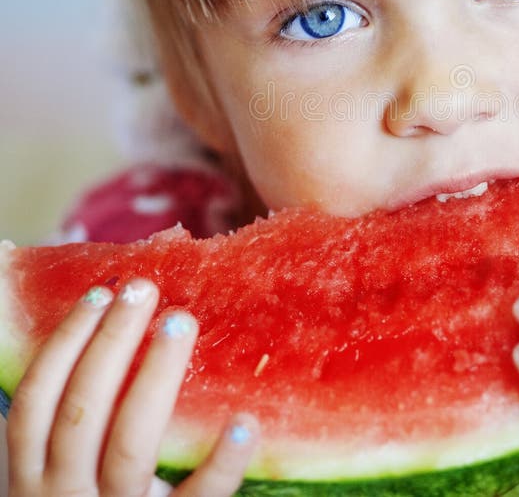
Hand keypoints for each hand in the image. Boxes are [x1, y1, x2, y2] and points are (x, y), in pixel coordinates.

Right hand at [6, 278, 258, 496]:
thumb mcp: (49, 485)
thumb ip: (54, 437)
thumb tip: (62, 362)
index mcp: (28, 483)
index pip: (35, 402)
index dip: (64, 343)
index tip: (99, 292)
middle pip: (80, 409)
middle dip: (109, 341)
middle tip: (145, 288)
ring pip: (128, 443)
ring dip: (153, 376)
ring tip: (180, 320)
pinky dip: (219, 464)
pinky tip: (244, 422)